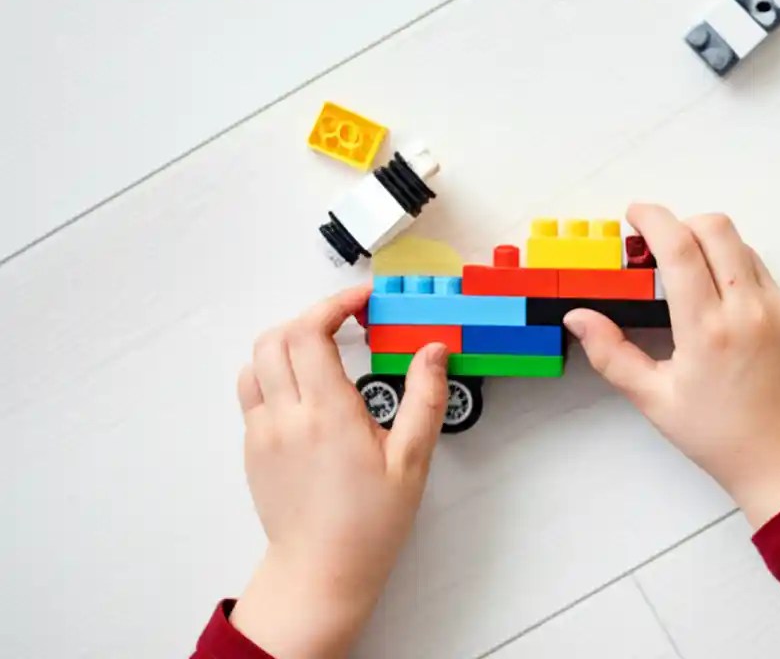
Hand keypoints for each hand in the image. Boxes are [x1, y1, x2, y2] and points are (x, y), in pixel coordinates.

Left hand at [230, 285, 448, 658]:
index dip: (334, 303)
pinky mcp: (253, 448)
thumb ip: (424, 398)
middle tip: (347, 322)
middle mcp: (287, 416)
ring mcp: (263, 432)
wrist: (322, 571)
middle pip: (276, 336)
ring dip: (286, 342)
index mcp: (328, 414)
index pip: (310, 332)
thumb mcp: (412, 460)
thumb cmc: (369, 523)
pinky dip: (274, 373)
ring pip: (256, 361)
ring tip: (322, 351)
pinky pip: (252, 392)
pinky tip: (306, 390)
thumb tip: (434, 351)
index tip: (362, 301)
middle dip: (311, 317)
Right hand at [565, 205, 779, 528]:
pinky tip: (730, 318)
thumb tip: (578, 317)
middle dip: (683, 223)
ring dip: (713, 250)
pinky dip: (742, 280)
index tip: (636, 213)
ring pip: (743, 248)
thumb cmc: (720, 436)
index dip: (653, 219)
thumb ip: (612, 354)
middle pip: (716, 228)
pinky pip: (767, 278)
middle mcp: (749, 310)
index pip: (678, 248)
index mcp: (706, 330)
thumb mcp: (655, 400)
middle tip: (663, 246)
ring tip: (696, 285)